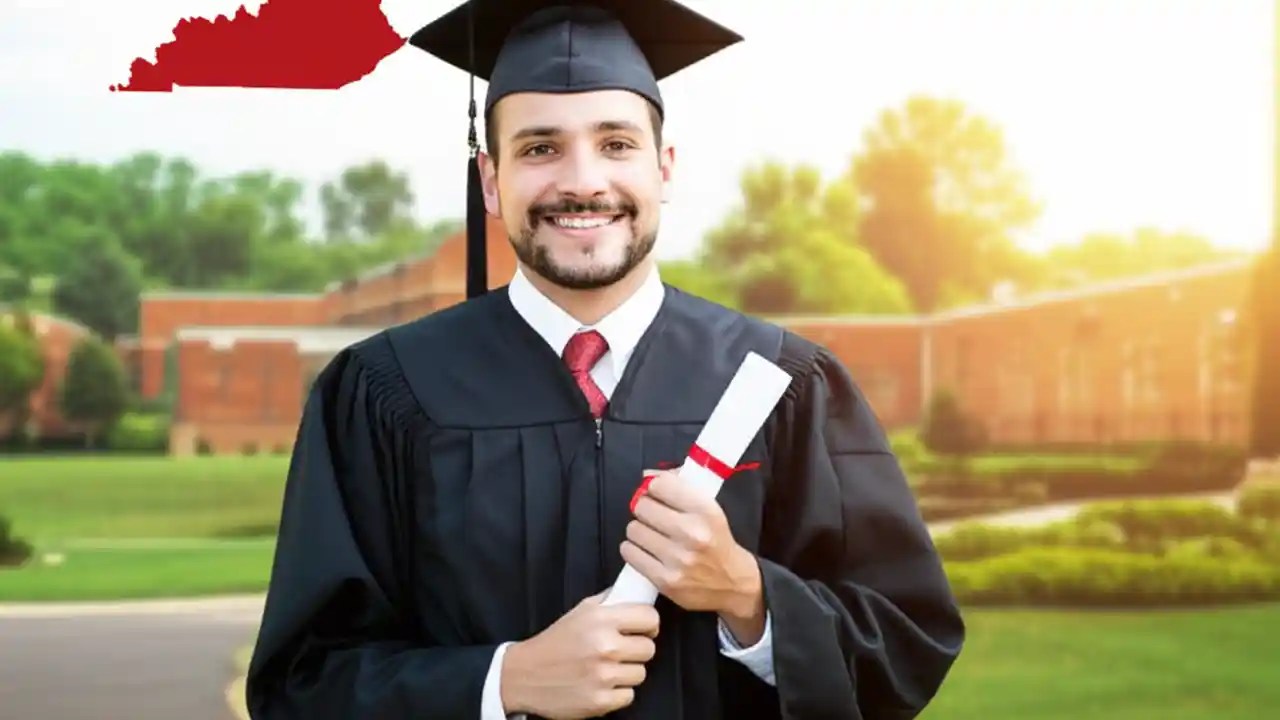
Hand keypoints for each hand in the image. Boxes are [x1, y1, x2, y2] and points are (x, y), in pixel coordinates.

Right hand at [501, 590, 658, 718]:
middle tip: (621, 651)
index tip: (643, 629)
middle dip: (637, 650)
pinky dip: (617, 692)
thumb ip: (609, 603)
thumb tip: (636, 594)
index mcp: (600, 619)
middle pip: (649, 649)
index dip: (649, 624)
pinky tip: (601, 684)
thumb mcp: (580, 612)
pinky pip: (629, 695)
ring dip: (627, 672)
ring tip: (607, 668)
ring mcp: (603, 675)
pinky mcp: (600, 701)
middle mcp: (604, 646)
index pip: (649, 618)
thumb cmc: (554, 642)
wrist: (524, 675)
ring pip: (640, 673)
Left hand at [620, 470, 763, 629]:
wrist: (733, 583)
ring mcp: (678, 559)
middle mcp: (692, 533)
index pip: (660, 485)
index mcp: (706, 510)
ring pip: (634, 530)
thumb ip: (678, 486)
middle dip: (645, 509)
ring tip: (652, 535)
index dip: (655, 487)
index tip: (657, 494)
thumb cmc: (717, 540)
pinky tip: (647, 551)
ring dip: (639, 531)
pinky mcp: (665, 581)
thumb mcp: (708, 509)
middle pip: (642, 507)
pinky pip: (630, 553)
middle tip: (653, 516)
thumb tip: (646, 476)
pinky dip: (634, 550)